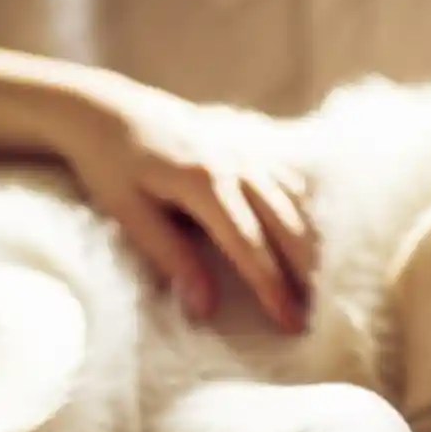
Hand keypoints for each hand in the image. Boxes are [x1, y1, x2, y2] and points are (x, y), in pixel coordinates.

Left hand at [59, 73, 314, 331]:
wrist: (108, 109)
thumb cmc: (110, 164)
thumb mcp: (129, 213)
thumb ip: (170, 257)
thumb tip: (206, 309)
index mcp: (204, 182)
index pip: (249, 244)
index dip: (272, 286)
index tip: (290, 322)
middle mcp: (237, 164)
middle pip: (286, 225)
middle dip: (305, 273)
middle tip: (318, 315)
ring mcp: (249, 152)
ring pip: (296, 204)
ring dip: (312, 247)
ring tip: (323, 286)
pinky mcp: (251, 147)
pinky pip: (291, 182)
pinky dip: (307, 214)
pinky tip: (314, 239)